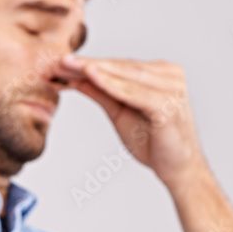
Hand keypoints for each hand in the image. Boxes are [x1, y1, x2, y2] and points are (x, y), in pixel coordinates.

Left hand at [55, 54, 208, 186]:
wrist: (177, 168)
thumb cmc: (153, 140)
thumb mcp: (120, 112)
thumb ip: (102, 93)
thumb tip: (76, 79)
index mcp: (159, 73)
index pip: (117, 65)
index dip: (86, 64)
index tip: (57, 65)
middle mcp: (168, 75)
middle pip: (119, 67)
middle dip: (84, 65)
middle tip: (55, 62)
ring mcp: (171, 88)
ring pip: (125, 75)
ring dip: (94, 70)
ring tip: (67, 65)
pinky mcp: (167, 104)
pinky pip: (134, 92)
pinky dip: (112, 84)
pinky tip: (91, 77)